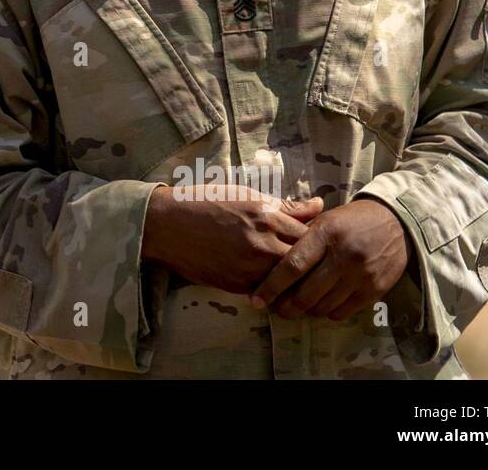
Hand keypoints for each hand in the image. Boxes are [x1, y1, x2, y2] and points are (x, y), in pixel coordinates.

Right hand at [141, 184, 323, 294]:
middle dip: (313, 265)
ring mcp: (250, 268)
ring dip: (296, 281)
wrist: (167, 225)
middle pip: (306, 263)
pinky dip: (275, 289)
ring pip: (289, 282)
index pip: (311, 235)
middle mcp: (262, 244)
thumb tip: (320, 205)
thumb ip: (286, 206)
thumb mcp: (246, 195)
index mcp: (267, 217)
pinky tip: (276, 284)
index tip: (320, 242)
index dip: (319, 240)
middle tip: (317, 264)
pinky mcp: (237, 285)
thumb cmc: (205, 202)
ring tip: (300, 278)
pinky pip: (267, 292)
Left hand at [249, 196, 410, 320]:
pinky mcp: (376, 289)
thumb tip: (268, 261)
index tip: (257, 300)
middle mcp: (343, 255)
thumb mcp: (324, 220)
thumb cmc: (350, 221)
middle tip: (277, 308)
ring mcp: (361, 275)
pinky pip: (343, 312)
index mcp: (325, 233)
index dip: (271, 287)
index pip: (292, 266)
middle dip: (286, 306)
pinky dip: (328, 312)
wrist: (396, 221)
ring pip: (323, 306)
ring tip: (299, 306)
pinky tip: (322, 305)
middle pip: (306, 293)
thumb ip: (298, 238)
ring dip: (307, 310)